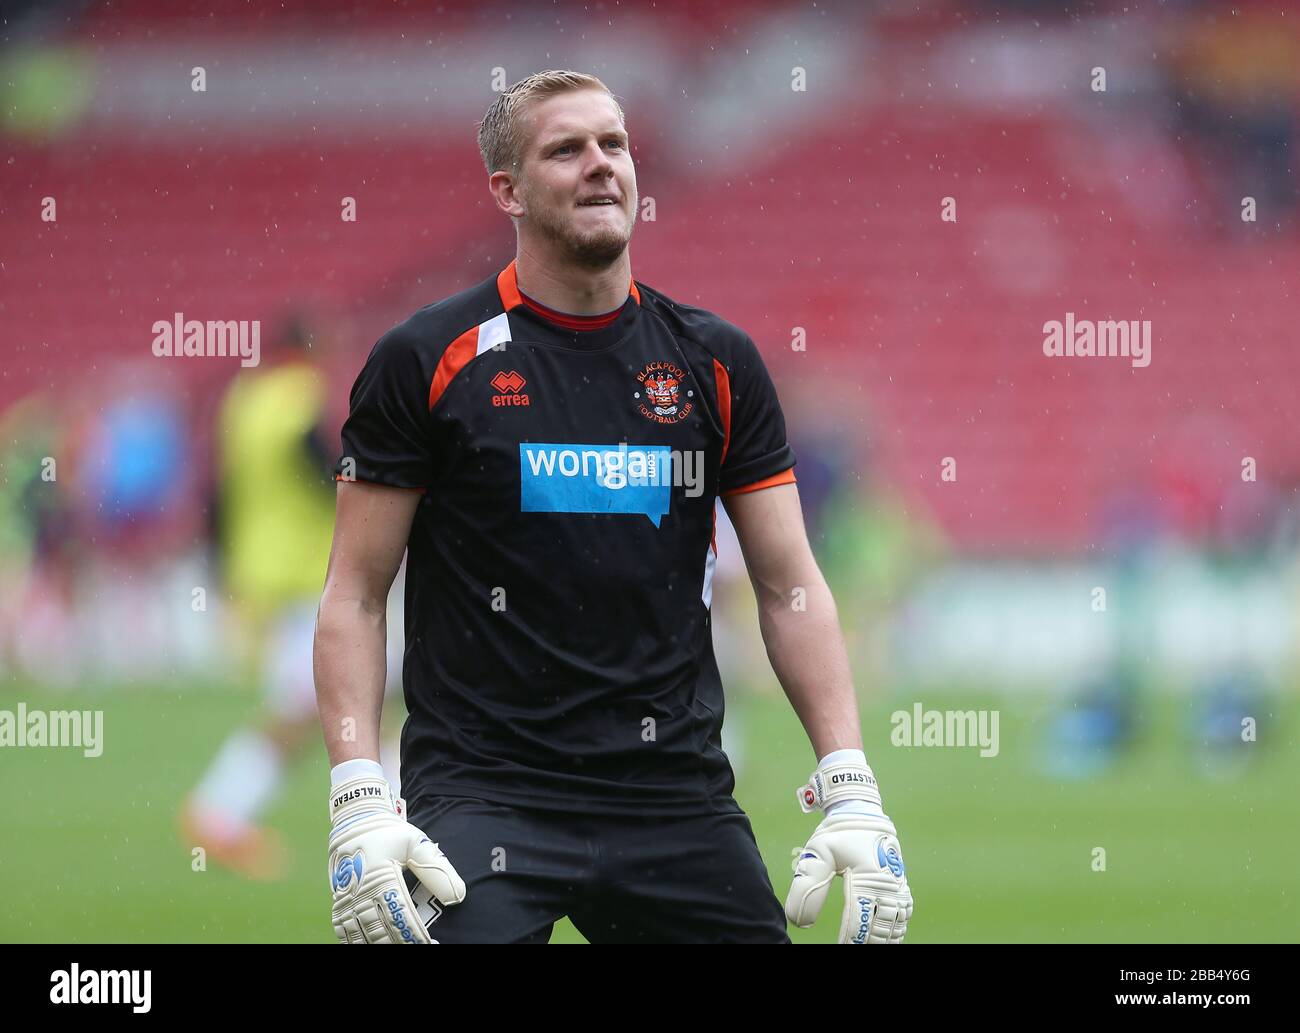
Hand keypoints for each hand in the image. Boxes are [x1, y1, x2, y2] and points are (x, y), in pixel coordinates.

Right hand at [328, 775, 465, 942]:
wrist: (355, 820)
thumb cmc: (389, 832)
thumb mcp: (416, 843)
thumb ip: (436, 869)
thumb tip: (458, 896)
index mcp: (381, 877)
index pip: (400, 916)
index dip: (415, 935)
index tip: (431, 943)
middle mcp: (360, 891)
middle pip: (381, 932)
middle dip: (401, 943)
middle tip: (420, 947)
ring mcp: (346, 899)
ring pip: (361, 936)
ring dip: (380, 945)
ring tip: (400, 946)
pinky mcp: (339, 902)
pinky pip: (344, 930)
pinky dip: (356, 941)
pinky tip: (372, 945)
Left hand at [785, 758, 912, 942]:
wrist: (861, 810)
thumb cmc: (837, 832)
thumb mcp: (817, 852)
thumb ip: (806, 885)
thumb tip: (798, 921)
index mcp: (868, 876)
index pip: (860, 917)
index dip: (850, 937)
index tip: (841, 945)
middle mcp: (888, 883)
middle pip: (882, 926)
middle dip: (868, 940)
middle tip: (851, 946)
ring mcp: (898, 883)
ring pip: (897, 922)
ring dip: (884, 937)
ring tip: (868, 944)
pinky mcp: (901, 883)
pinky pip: (904, 912)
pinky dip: (896, 927)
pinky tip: (885, 936)